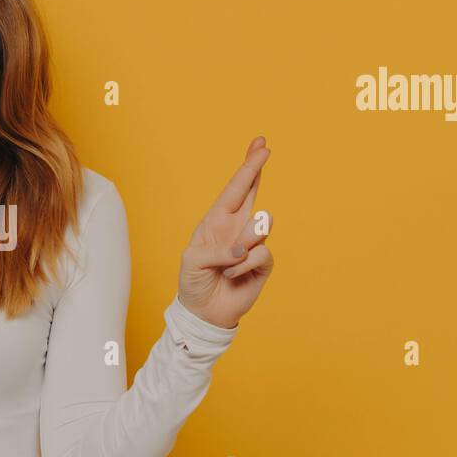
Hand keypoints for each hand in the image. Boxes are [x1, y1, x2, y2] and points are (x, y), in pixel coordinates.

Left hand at [177, 136, 273, 328]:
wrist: (205, 311)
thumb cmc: (194, 282)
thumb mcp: (193, 261)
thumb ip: (216, 249)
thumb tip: (244, 248)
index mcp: (217, 221)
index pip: (235, 189)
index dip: (248, 167)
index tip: (260, 145)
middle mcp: (236, 227)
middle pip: (253, 191)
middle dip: (256, 168)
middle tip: (263, 147)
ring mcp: (252, 243)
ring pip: (259, 226)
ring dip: (242, 243)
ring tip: (228, 263)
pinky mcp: (263, 262)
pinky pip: (261, 253)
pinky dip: (244, 265)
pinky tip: (233, 274)